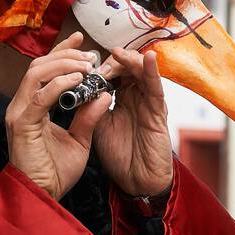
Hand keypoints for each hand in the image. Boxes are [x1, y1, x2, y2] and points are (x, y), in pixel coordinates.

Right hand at [6, 32, 111, 199]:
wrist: (43, 195)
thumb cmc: (56, 171)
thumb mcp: (80, 139)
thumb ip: (89, 116)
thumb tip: (102, 94)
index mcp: (33, 107)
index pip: (45, 71)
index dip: (62, 52)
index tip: (82, 41)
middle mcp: (22, 106)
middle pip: (39, 66)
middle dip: (65, 55)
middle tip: (90, 56)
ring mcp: (19, 113)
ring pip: (36, 74)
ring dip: (63, 65)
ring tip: (86, 66)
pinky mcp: (22, 124)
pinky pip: (39, 97)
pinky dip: (58, 85)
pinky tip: (77, 81)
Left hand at [94, 46, 174, 198]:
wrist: (137, 181)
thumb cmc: (120, 156)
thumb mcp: (98, 127)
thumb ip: (90, 108)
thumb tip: (76, 88)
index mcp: (122, 99)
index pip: (113, 73)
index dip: (100, 65)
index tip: (83, 62)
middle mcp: (137, 97)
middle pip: (128, 68)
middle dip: (114, 61)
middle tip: (98, 60)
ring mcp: (149, 103)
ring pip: (142, 73)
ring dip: (131, 60)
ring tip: (119, 53)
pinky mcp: (159, 112)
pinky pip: (156, 87)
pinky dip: (153, 71)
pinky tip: (148, 58)